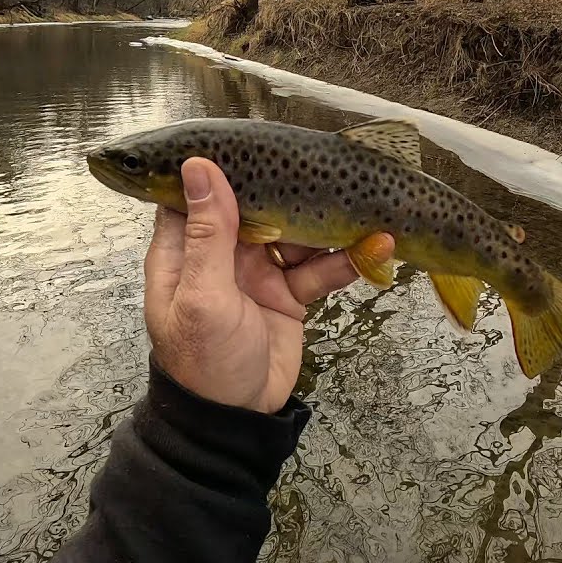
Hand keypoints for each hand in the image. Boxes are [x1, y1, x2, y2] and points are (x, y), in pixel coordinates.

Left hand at [144, 157, 394, 413]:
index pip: (199, 193)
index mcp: (184, 250)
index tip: (258, 140)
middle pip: (256, 207)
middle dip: (291, 189)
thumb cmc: (203, 361)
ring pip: (295, 235)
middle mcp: (221, 256)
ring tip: (368, 206)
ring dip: (328, 223)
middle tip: (330, 167)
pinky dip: (346, 259)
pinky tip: (376, 244)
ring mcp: (257, 275)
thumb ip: (208, 232)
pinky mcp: (288, 297)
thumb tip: (199, 165)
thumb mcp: (202, 294)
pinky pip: (319, 269)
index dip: (226, 166)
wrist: (234, 422)